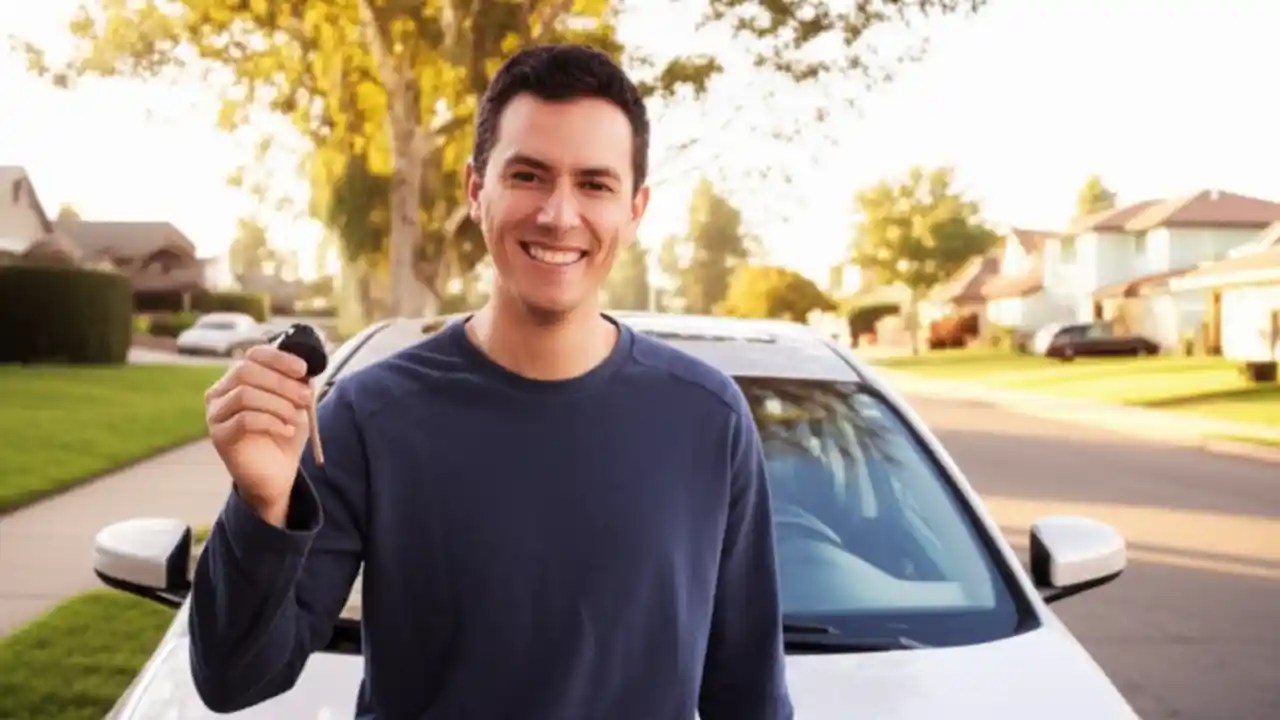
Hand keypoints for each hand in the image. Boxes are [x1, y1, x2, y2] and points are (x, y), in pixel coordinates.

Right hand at [205, 345, 313, 523]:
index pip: (253, 355)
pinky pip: (244, 420)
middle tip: (305, 398)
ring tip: (296, 418)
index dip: (279, 358)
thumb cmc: (284, 434)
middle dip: (281, 383)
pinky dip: (272, 423)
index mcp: (238, 379)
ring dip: (278, 405)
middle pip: (245, 371)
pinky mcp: (219, 437)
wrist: (276, 474)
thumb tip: (303, 370)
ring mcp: (216, 415)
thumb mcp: (296, 404)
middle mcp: (220, 393)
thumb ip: (297, 384)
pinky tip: (287, 431)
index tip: (304, 369)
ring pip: (244, 395)